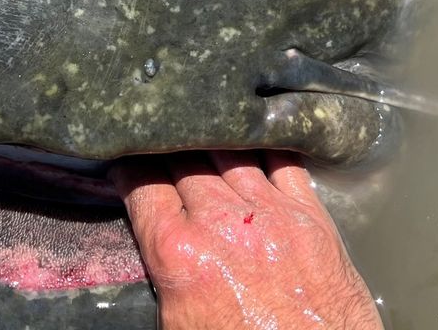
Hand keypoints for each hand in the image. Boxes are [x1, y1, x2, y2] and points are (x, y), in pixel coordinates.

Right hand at [111, 151, 382, 329]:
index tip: (125, 158)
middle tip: (159, 137)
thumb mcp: (174, 321)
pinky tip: (253, 135)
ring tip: (201, 127)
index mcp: (180, 254)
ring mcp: (272, 214)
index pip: (141, 183)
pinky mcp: (313, 217)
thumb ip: (160, 267)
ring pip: (230, 151)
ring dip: (211, 139)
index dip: (128, 164)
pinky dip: (264, 144)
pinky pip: (284, 160)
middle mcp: (223, 224)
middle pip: (183, 159)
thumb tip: (149, 235)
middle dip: (166, 145)